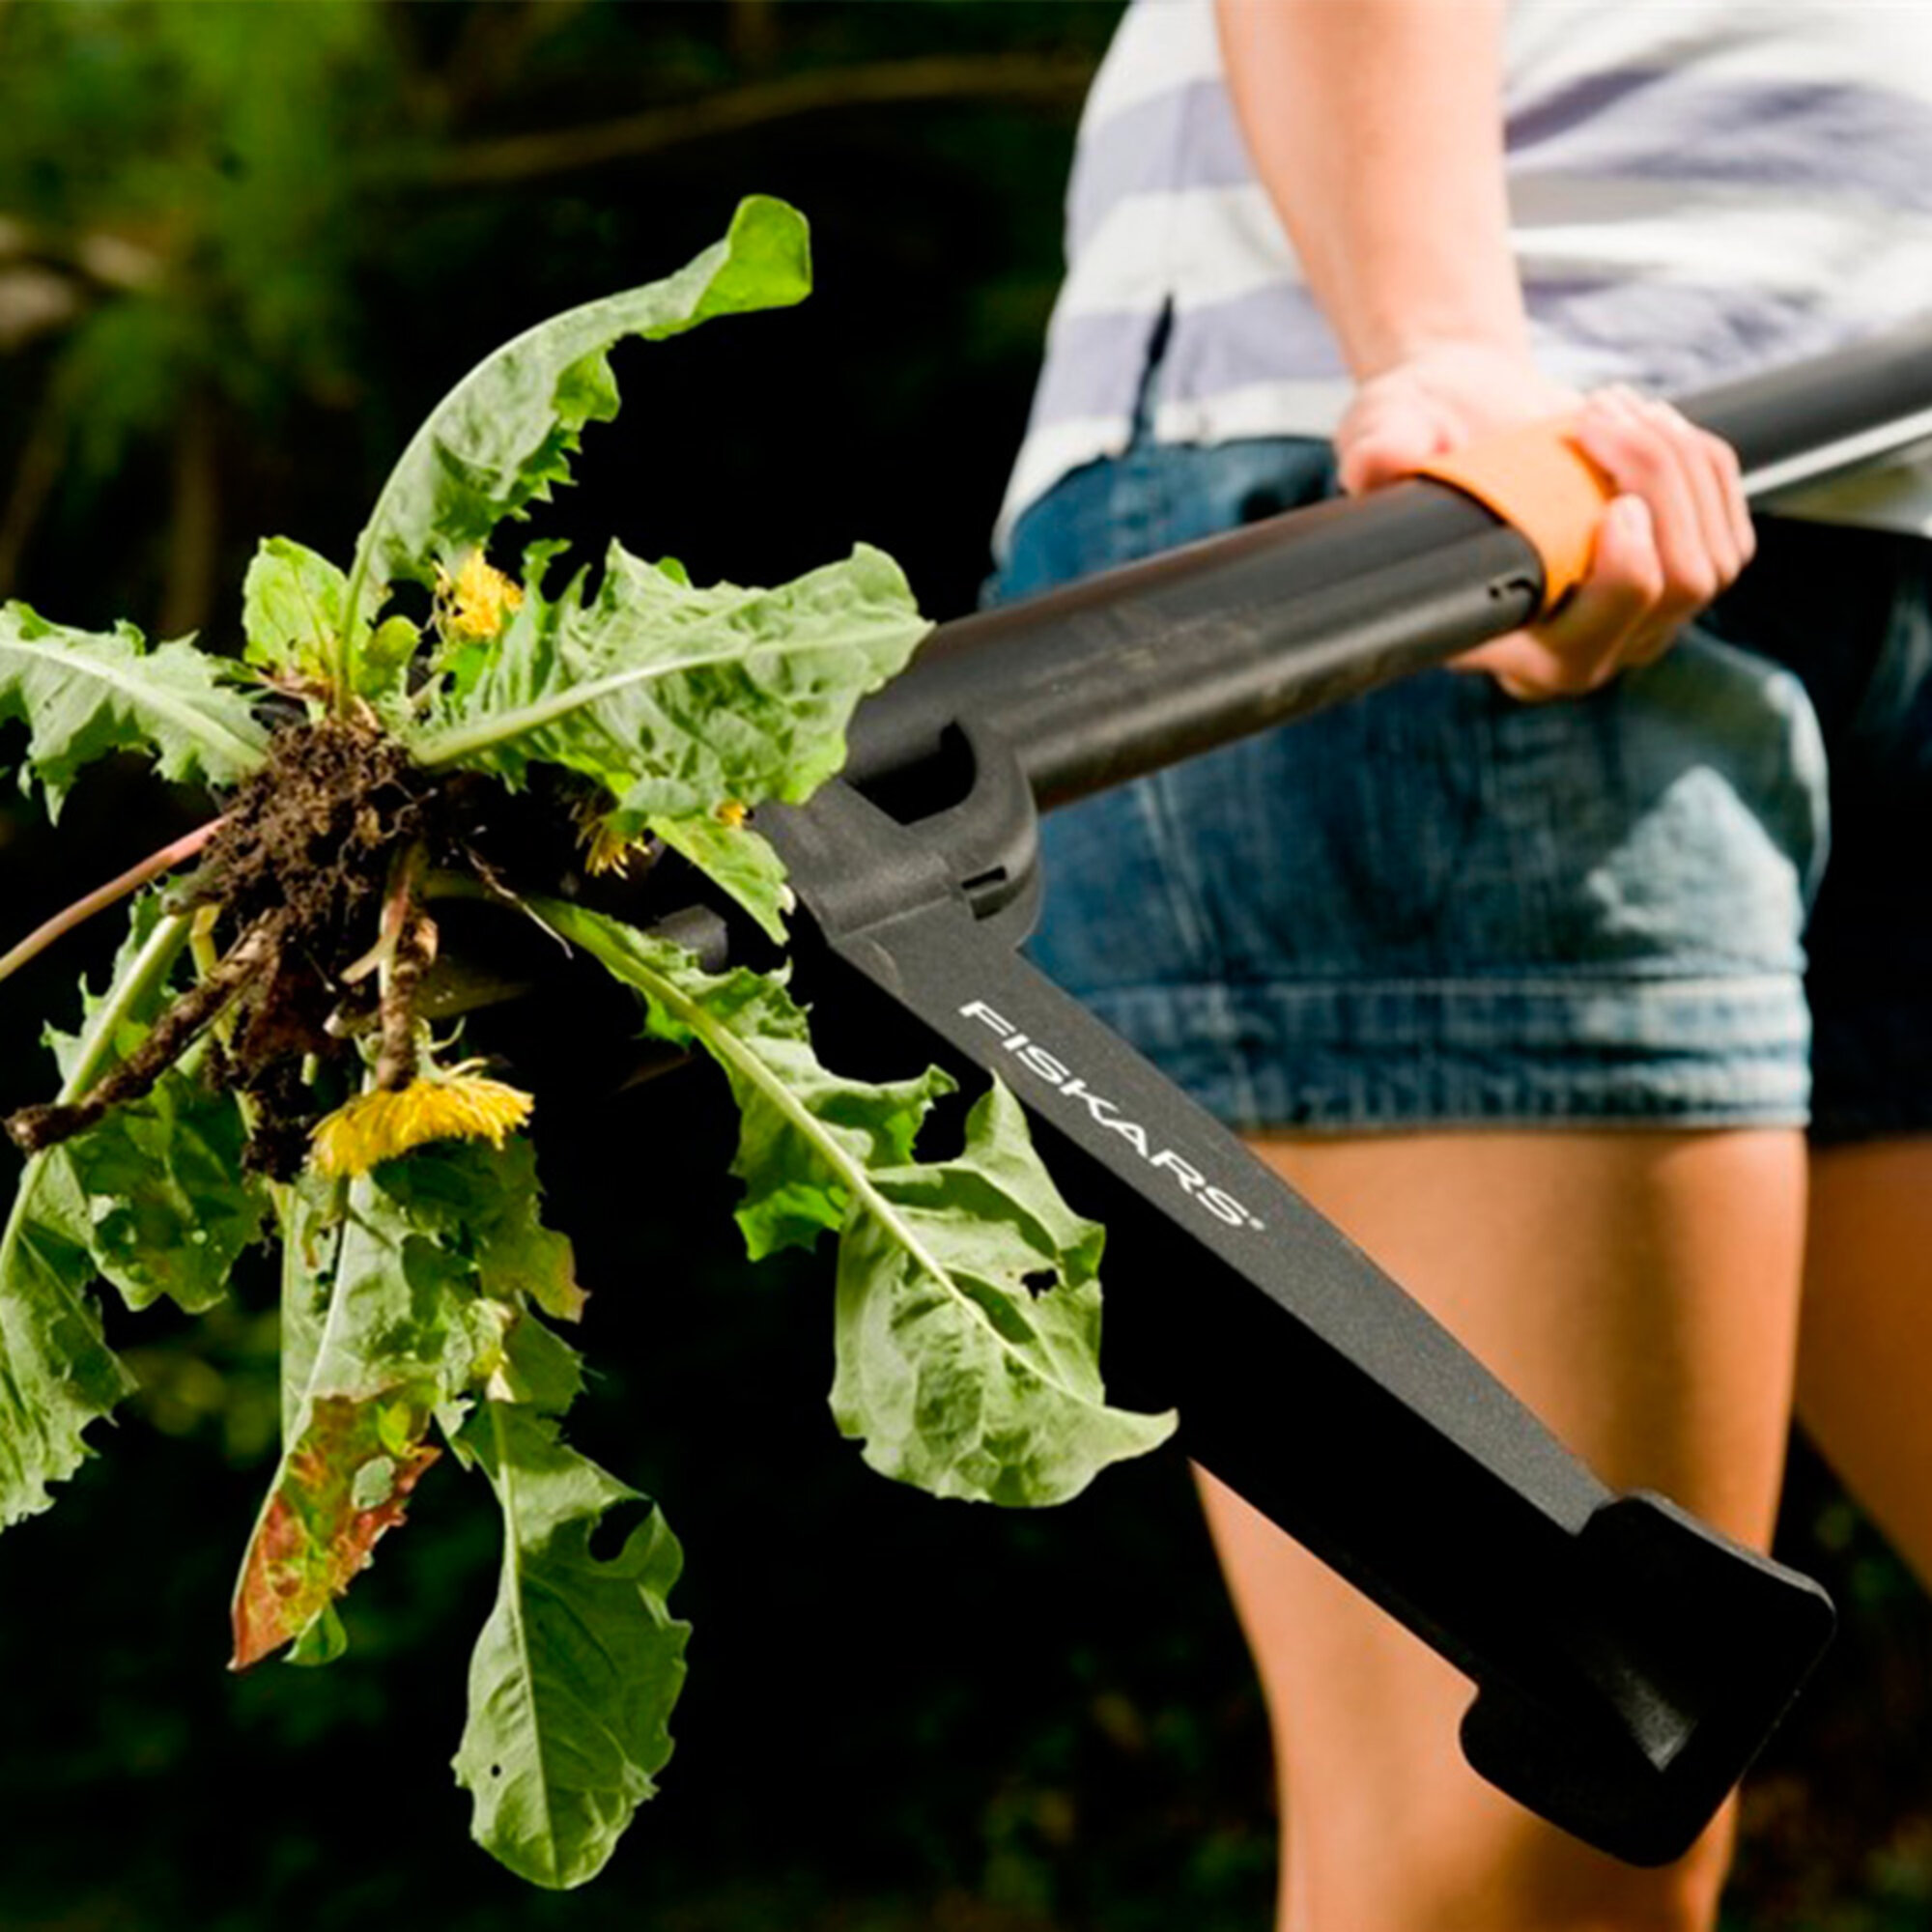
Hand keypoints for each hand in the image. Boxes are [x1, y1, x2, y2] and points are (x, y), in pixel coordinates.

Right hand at [1335, 345, 1755, 699]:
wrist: (1465, 419)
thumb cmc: (1417, 438)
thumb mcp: (1380, 433)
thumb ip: (1376, 452)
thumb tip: (1381, 464)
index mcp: (1507, 651)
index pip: (1583, 652)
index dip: (1618, 586)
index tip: (1616, 509)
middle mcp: (1584, 653)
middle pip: (1673, 592)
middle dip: (1656, 488)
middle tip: (1596, 416)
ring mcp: (1645, 621)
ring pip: (1713, 560)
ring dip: (1677, 465)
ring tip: (1608, 407)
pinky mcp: (1689, 572)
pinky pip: (1730, 526)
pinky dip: (1700, 461)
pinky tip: (1647, 421)